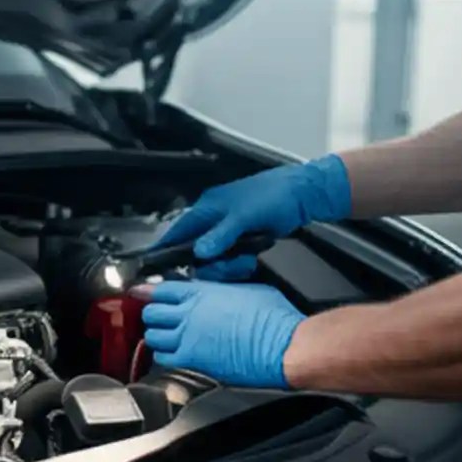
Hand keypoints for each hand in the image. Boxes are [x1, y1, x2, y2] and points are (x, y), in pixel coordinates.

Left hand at [137, 280, 305, 388]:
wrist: (282, 346)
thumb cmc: (275, 319)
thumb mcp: (248, 289)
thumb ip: (223, 290)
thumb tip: (217, 293)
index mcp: (203, 292)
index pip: (162, 290)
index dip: (148, 291)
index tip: (140, 293)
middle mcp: (190, 313)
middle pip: (152, 312)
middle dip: (151, 314)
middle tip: (156, 317)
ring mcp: (188, 338)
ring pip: (153, 336)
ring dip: (156, 336)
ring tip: (163, 337)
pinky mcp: (192, 361)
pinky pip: (163, 358)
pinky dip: (163, 357)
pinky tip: (171, 355)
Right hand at [155, 154, 352, 279]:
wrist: (305, 194)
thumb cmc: (274, 196)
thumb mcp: (245, 216)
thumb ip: (220, 235)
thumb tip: (199, 252)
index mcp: (206, 209)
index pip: (176, 232)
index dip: (165, 250)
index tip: (156, 267)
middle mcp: (212, 222)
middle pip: (195, 254)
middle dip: (211, 265)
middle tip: (229, 267)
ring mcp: (227, 232)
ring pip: (213, 260)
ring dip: (228, 266)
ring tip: (246, 261)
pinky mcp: (241, 241)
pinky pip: (230, 260)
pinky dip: (239, 264)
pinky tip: (252, 258)